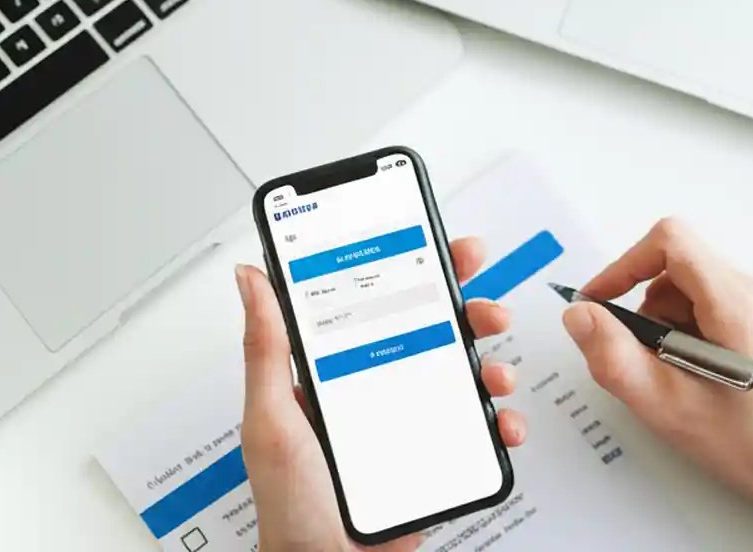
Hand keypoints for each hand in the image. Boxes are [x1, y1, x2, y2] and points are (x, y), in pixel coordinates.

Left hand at [237, 237, 526, 551]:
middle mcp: (379, 387)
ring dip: (493, 363)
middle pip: (434, 330)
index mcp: (338, 369)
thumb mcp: (271, 418)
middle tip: (483, 307)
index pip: (379, 302)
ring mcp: (412, 420)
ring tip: (496, 372)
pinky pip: (481, 429)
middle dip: (469, 309)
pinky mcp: (439, 454)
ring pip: (466, 374)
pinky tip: (500, 422)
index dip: (414, 270)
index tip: (438, 247)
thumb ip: (266, 349)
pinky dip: (501, 421)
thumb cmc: (290, 505)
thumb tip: (251, 281)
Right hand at [562, 219, 752, 550]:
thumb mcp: (666, 406)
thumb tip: (580, 315)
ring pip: (696, 286)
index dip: (625, 265)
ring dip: (670, 322)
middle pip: (680, 267)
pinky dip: (693, 329)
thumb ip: (614, 356)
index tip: (601, 302)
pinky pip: (717, 303)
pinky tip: (699, 373)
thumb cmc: (749, 446)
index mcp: (737, 305)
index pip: (671, 241)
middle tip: (646, 360)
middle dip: (649, 309)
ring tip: (677, 375)